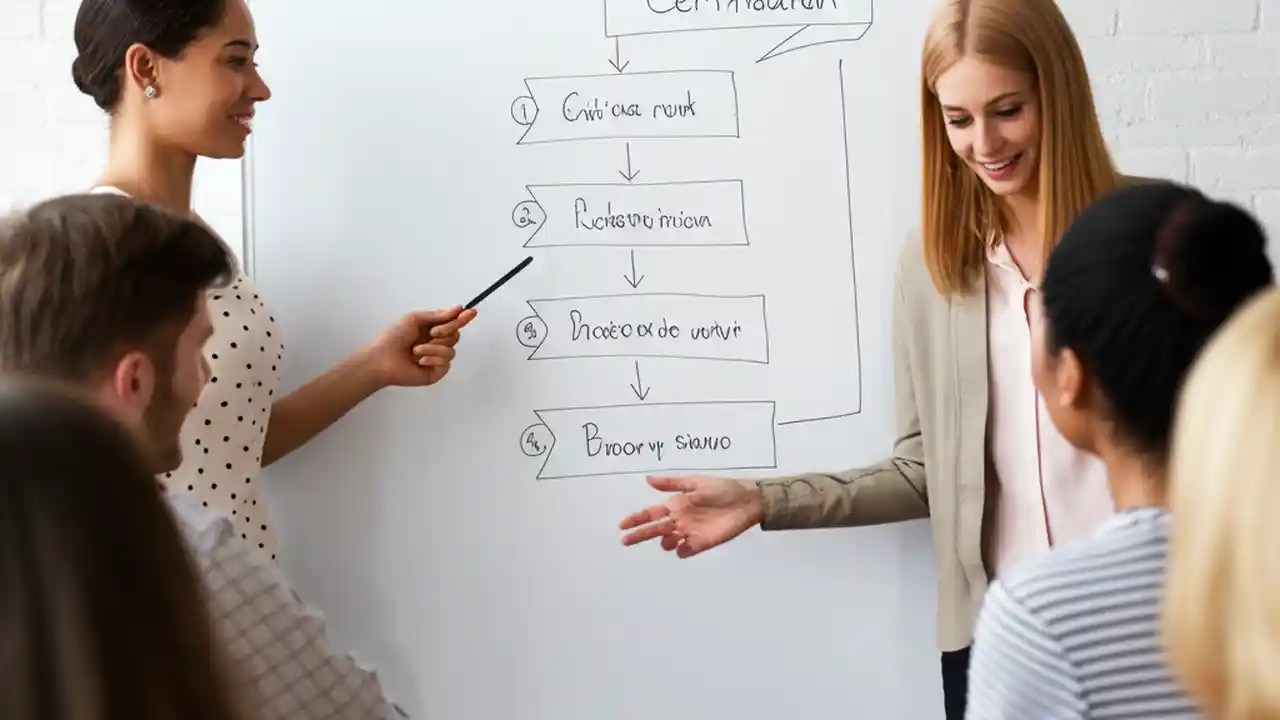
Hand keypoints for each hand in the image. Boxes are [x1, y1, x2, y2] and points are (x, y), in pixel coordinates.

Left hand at [366, 305, 477, 388]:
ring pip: (451, 350)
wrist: (383, 358)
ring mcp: (437, 359)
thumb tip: (458, 308)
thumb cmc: (394, 336)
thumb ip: (438, 315)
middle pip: (456, 335)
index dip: (463, 318)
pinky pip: (446, 363)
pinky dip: (432, 359)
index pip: (452, 323)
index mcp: (432, 330)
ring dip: (433, 348)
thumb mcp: (415, 319)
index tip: (472, 311)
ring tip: (415, 350)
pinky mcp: (437, 372)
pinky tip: (419, 361)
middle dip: (446, 331)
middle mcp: (437, 344)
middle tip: (432, 332)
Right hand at [618, 475, 763, 558]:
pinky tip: (682, 547)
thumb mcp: (695, 482)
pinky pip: (687, 551)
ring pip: (669, 542)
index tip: (622, 525)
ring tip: (667, 538)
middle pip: (655, 529)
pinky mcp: (703, 543)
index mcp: (676, 505)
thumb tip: (647, 479)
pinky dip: (682, 551)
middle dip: (640, 534)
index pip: (651, 514)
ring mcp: (691, 532)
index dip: (636, 519)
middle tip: (625, 540)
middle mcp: (680, 520)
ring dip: (665, 541)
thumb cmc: (723, 489)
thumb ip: (671, 484)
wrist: (747, 501)